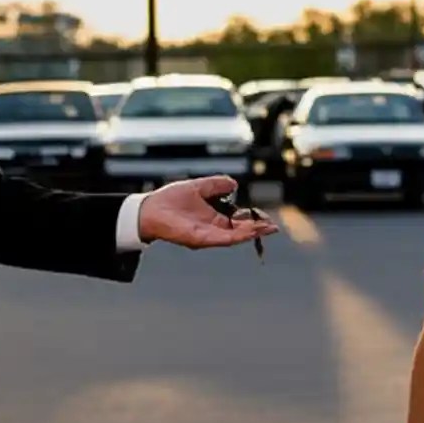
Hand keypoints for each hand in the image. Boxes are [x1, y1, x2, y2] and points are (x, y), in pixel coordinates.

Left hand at [137, 176, 278, 248]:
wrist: (149, 209)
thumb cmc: (169, 200)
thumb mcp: (199, 187)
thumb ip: (216, 184)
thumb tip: (234, 183)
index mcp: (213, 218)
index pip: (238, 221)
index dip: (253, 219)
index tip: (266, 216)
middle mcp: (212, 229)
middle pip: (240, 232)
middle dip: (258, 229)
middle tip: (274, 226)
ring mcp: (207, 236)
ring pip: (235, 237)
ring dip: (252, 233)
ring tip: (267, 229)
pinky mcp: (200, 239)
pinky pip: (222, 239)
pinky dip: (237, 236)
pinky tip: (249, 232)